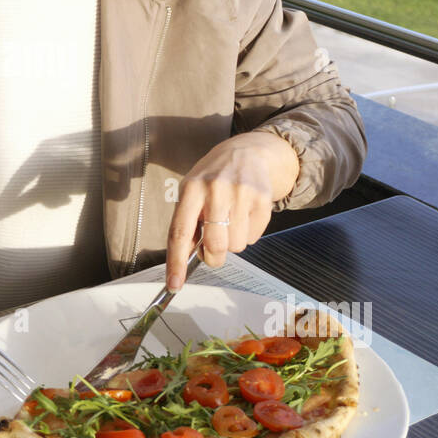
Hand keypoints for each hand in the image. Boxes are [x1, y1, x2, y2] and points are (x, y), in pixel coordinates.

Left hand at [164, 132, 298, 290]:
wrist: (247, 152)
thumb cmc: (213, 178)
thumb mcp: (191, 191)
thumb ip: (186, 222)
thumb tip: (183, 258)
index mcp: (191, 189)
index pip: (180, 233)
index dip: (176, 262)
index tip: (174, 285)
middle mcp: (215, 190)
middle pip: (214, 246)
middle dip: (213, 256)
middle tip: (213, 247)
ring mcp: (241, 194)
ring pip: (236, 246)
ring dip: (232, 243)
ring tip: (230, 221)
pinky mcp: (263, 199)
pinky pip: (254, 238)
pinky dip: (248, 234)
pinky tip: (244, 214)